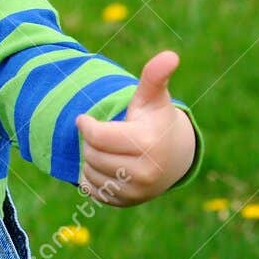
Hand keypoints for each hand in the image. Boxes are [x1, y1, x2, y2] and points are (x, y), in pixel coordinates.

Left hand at [74, 50, 196, 206]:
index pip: (97, 137)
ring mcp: (136, 192)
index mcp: (147, 144)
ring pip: (89, 173)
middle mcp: (143, 173)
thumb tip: (170, 55)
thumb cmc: (156, 120)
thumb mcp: (154, 97)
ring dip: (90, 159)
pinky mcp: (126, 203)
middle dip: (91, 142)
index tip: (85, 119)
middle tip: (102, 134)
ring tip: (106, 149)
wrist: (173, 158)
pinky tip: (106, 165)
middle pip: (91, 154)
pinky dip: (92, 177)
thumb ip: (154, 76)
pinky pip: (92, 190)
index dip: (86, 125)